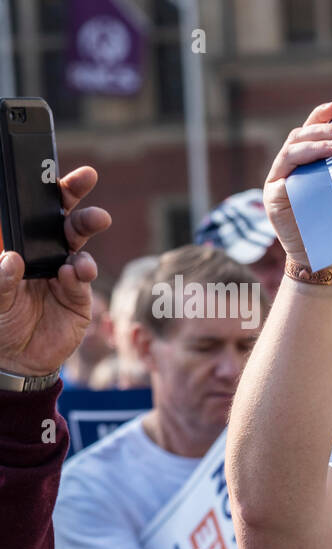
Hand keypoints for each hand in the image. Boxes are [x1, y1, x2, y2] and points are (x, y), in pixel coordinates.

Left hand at [0, 166, 109, 376]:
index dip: (47, 192)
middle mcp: (44, 256)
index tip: (60, 173)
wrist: (16, 361)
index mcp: (19, 248)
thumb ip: (0, 280)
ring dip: (85, 230)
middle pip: (62, 222)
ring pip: (79, 245)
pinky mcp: (78, 297)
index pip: (33, 214)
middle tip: (85, 183)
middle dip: (75, 201)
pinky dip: (80, 273)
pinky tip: (73, 273)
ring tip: (92, 225)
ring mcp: (64, 276)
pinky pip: (82, 279)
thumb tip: (13, 259)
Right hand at [264, 102, 331, 265]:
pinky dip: (305, 157)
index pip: (312, 132)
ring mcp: (279, 179)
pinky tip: (327, 156)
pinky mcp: (272, 192)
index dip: (323, 116)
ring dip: (316, 140)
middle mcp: (292, 168)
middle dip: (323, 128)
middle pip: (301, 135)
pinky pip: (285, 167)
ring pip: (293, 147)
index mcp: (309, 165)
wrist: (326, 262)